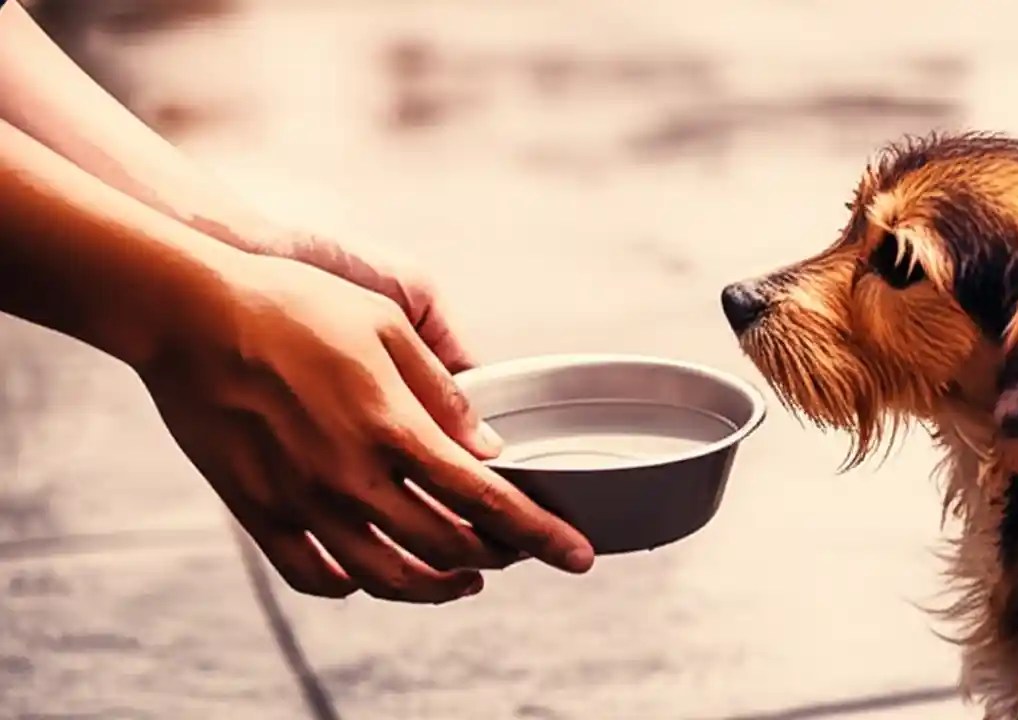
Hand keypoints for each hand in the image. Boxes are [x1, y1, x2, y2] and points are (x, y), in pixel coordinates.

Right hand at [140, 255, 594, 602]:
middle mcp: (352, 478)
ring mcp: (302, 503)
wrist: (191, 313)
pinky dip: (356, 587)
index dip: (541, 534)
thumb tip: (487, 446)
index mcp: (393, 428)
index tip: (577, 556)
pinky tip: (375, 575)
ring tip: (463, 578)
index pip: (487, 501)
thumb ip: (442, 392)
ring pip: (386, 579)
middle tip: (517, 551)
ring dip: (437, 587)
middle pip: (446, 548)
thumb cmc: (296, 305)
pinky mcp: (259, 514)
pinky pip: (315, 577)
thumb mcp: (387, 326)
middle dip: (498, 558)